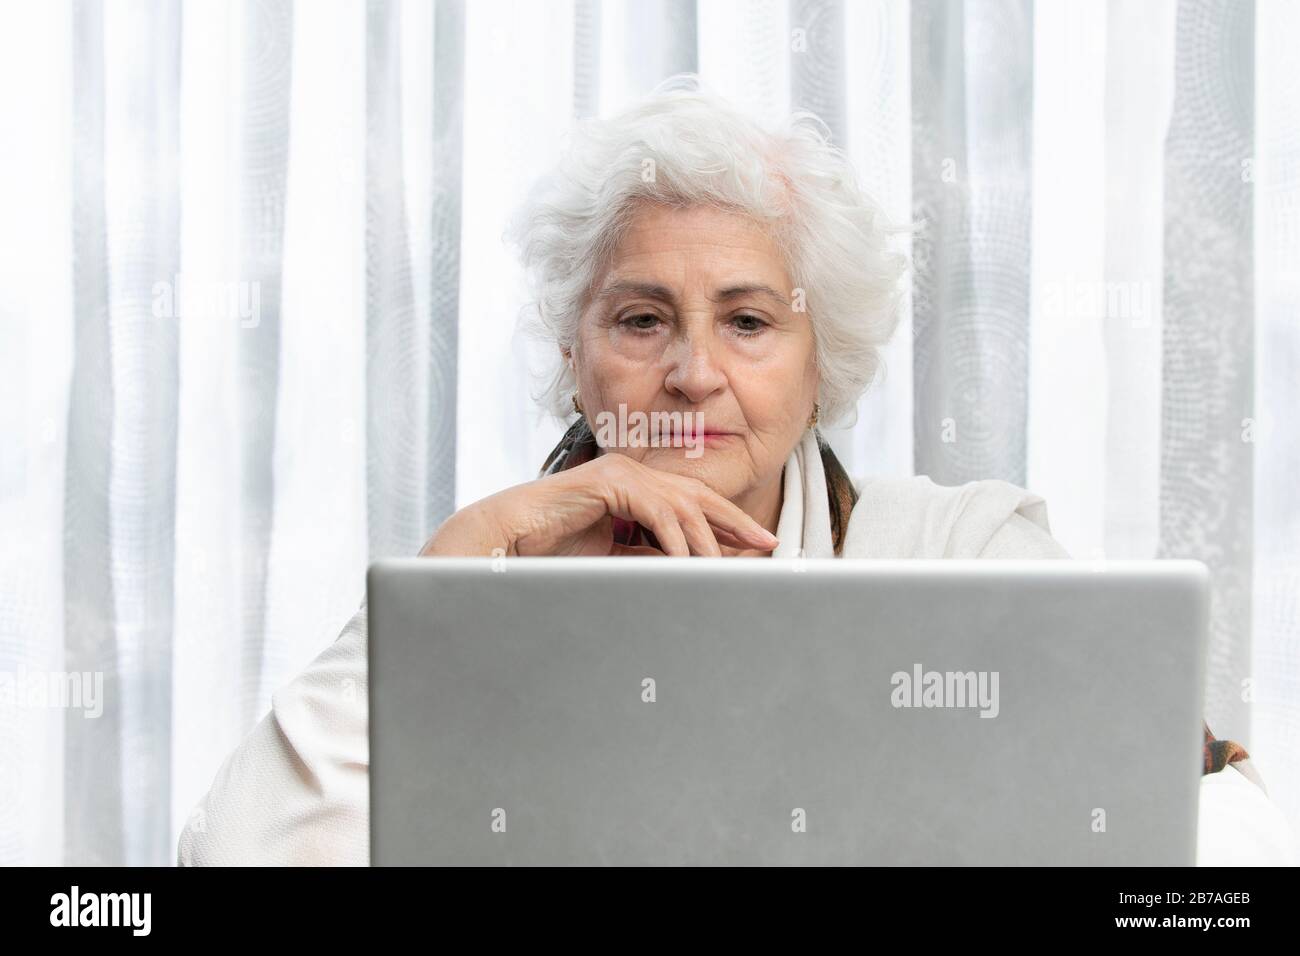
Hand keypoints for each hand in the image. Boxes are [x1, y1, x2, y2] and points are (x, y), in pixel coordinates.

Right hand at [420, 452, 779, 556]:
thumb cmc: (553, 548)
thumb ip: (649, 557)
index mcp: (637, 487)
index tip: (759, 542)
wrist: (508, 541)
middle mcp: (633, 474)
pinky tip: (687, 558)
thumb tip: (690, 570)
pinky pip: (653, 508)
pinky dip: (673, 535)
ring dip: (706, 539)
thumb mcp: (616, 556)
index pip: (694, 502)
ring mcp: (620, 473)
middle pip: (698, 496)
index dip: (729, 522)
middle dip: (736, 521)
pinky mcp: (606, 482)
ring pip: (680, 504)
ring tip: (724, 567)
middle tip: (767, 542)